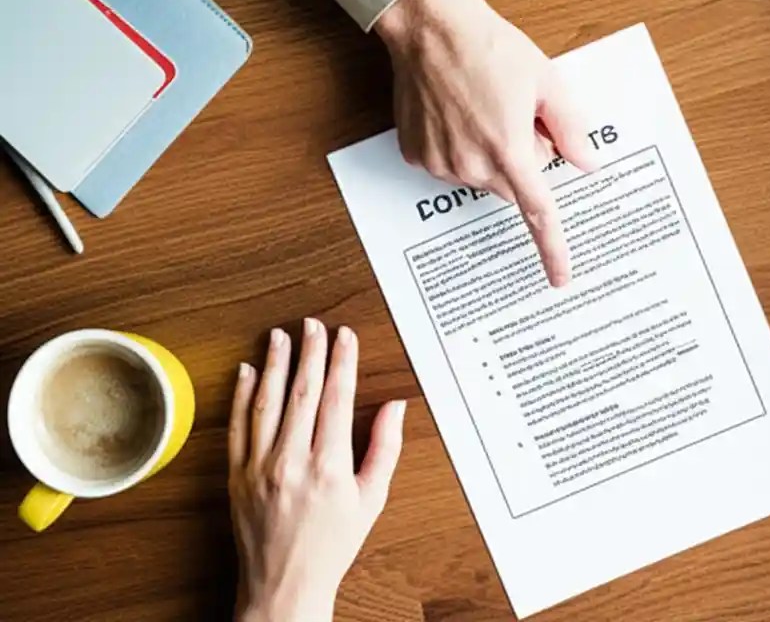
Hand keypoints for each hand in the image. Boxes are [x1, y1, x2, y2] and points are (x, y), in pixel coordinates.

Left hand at [228, 320, 406, 621]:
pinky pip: (237, 428)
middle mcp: (292, 462)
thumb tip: (395, 407)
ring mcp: (260, 468)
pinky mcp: (236, 477)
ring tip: (280, 336)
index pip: (336, 399)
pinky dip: (242, 397)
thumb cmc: (333, 545)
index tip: (344, 337)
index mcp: (330, 466)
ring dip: (275, 365)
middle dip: (309, 353)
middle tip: (312, 324)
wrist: (285, 584)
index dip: (341, 362)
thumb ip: (385, 448)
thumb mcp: (372, 499)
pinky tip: (248, 372)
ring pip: (267, 403)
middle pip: (302, 393)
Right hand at [374, 0, 600, 286]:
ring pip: (482, 176)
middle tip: (517, 116)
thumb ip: (571, 129)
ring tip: (481, 105)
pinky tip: (455, 111)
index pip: (538, 213)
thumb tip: (587, 163)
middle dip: (523, 159)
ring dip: (490, 152)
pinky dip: (459, 145)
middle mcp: (472, 165)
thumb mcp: (546, 82)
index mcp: (510, 151)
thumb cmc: (488, 46)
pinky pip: (451, 164)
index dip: (552, 249)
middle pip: (514, 186)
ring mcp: (440, 163)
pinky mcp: (417, 155)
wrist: (429, 26)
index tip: (560, 278)